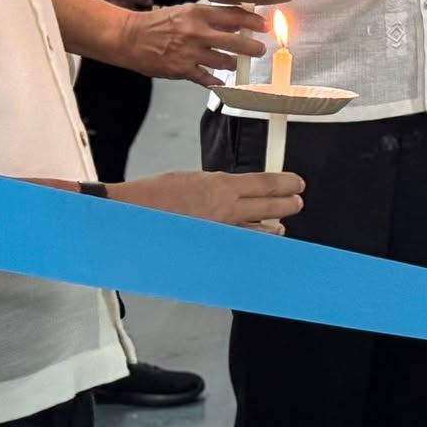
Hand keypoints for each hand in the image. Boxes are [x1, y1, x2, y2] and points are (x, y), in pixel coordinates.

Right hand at [112, 169, 304, 232]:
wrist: (128, 216)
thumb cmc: (155, 194)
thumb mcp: (193, 178)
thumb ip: (220, 185)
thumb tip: (238, 190)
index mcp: (220, 186)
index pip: (264, 183)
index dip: (285, 183)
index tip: (297, 183)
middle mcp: (224, 210)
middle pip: (268, 206)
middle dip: (287, 204)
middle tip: (298, 202)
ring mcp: (218, 232)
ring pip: (258, 231)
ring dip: (273, 227)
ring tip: (281, 226)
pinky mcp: (209, 248)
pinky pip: (237, 246)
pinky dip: (250, 244)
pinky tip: (256, 245)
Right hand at [123, 4, 268, 85]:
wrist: (129, 37)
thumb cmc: (158, 23)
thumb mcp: (185, 12)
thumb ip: (210, 18)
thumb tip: (236, 24)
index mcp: (198, 13)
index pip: (234, 15)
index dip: (253, 21)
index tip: (264, 25)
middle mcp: (196, 32)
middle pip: (236, 41)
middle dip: (252, 47)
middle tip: (259, 50)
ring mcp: (189, 52)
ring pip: (225, 61)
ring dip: (234, 63)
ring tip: (236, 63)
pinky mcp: (182, 69)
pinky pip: (208, 79)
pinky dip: (218, 82)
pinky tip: (223, 82)